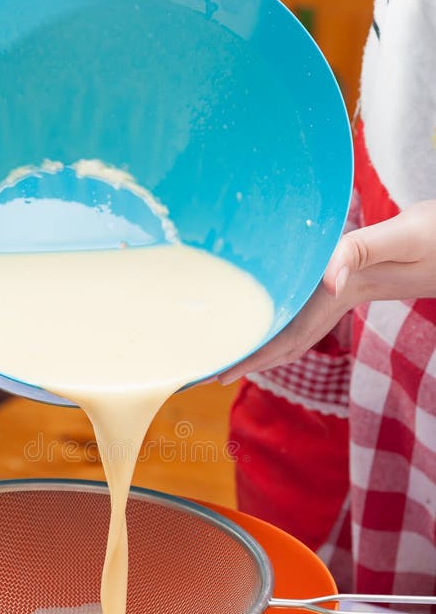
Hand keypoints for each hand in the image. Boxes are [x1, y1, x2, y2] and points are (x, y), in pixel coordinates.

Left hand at [219, 199, 435, 383]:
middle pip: (286, 340)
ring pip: (295, 327)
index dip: (256, 355)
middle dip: (250, 360)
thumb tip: (328, 281)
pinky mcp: (348, 279)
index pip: (289, 334)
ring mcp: (342, 291)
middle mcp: (336, 297)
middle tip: (211, 375)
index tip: (222, 373)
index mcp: (340, 293)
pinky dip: (282, 319)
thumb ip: (362, 251)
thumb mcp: (402, 237)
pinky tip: (269, 318)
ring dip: (263, 343)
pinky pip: (306, 308)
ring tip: (231, 355)